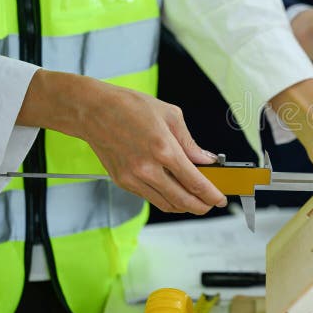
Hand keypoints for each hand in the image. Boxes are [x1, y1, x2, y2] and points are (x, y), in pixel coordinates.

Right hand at [18, 70, 226, 213]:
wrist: (92, 110)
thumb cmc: (129, 107)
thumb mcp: (171, 116)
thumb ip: (190, 143)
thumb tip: (206, 159)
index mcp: (164, 149)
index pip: (195, 182)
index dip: (212, 195)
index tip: (221, 199)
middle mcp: (148, 168)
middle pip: (182, 200)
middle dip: (201, 206)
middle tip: (211, 203)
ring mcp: (133, 178)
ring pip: (165, 204)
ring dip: (183, 206)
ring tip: (195, 200)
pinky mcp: (122, 181)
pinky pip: (149, 197)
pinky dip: (165, 199)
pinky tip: (174, 191)